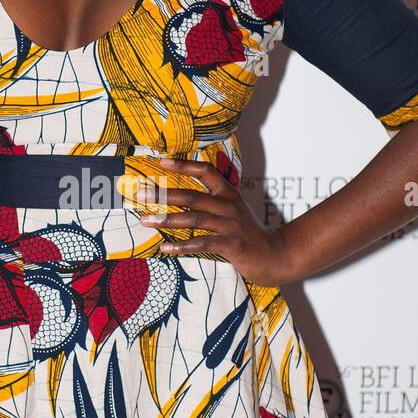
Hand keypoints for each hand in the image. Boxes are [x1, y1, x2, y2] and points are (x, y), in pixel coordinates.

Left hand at [134, 155, 301, 286]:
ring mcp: (231, 225)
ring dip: (167, 219)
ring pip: (194, 218)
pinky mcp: (232, 245)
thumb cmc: (249, 235)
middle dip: (163, 194)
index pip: (206, 171)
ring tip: (145, 221)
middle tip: (140, 193)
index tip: (161, 161)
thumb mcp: (234, 212)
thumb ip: (213, 202)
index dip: (183, 164)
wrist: (277, 256)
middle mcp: (228, 206)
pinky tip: (165, 248)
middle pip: (192, 196)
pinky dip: (182, 246)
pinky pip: (202, 243)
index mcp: (228, 194)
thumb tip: (181, 197)